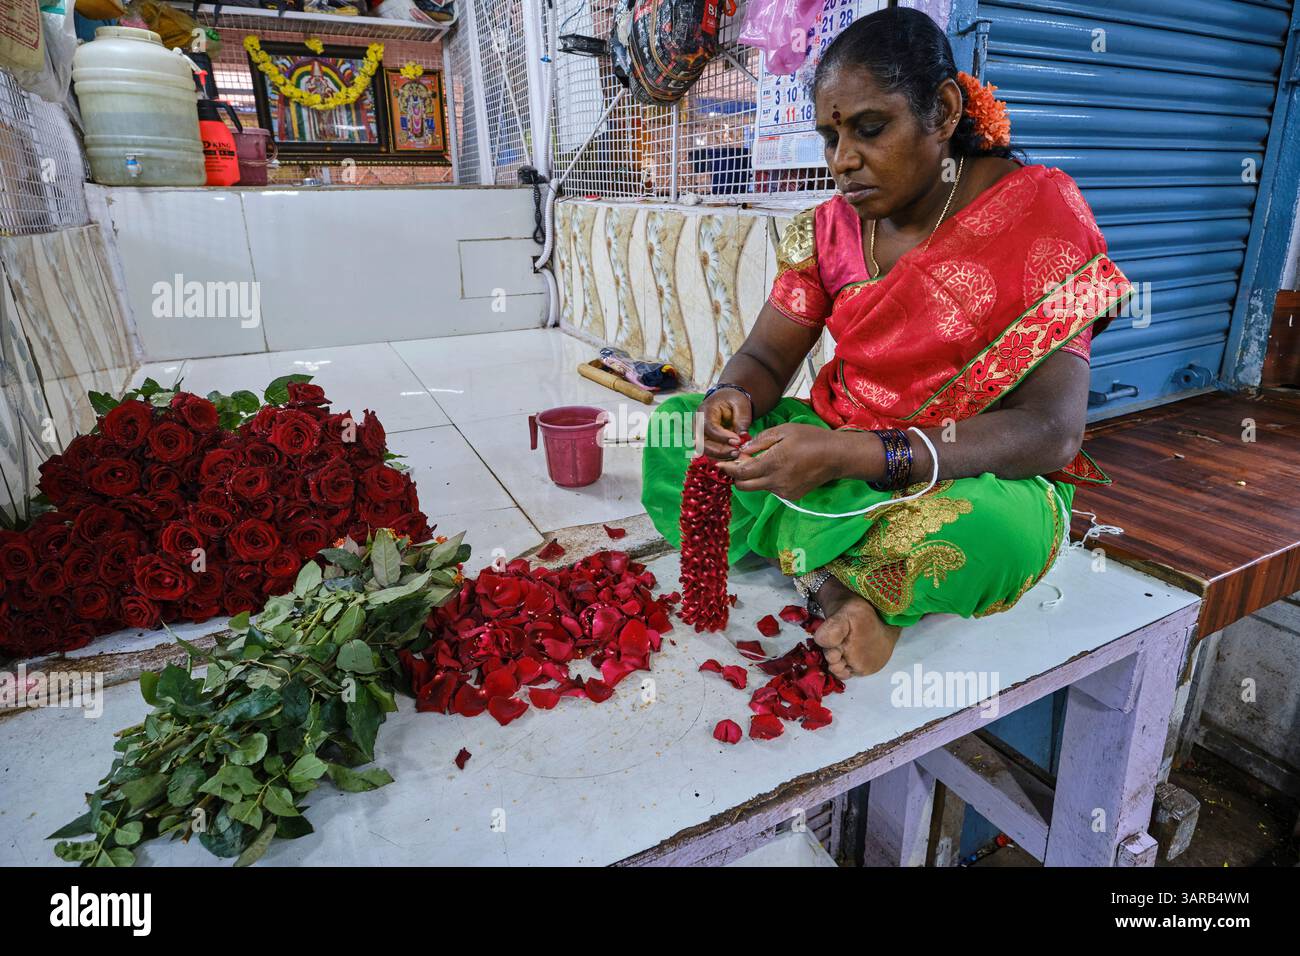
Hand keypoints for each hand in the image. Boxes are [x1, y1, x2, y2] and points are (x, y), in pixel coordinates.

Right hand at [698, 389, 753, 460]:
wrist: (726, 399)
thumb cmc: (733, 400)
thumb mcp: (741, 405)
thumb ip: (741, 420)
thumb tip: (743, 437)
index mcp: (704, 411)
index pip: (709, 427)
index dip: (723, 437)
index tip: (738, 441)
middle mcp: (697, 423)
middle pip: (702, 442)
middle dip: (720, 450)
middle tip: (737, 451)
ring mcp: (698, 433)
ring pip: (704, 450)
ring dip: (720, 455)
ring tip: (736, 454)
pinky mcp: (702, 441)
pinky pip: (708, 452)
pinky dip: (719, 456)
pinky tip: (732, 454)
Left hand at [714, 424, 865, 499]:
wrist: (836, 456)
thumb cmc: (810, 438)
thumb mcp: (784, 431)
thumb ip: (760, 441)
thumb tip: (741, 450)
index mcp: (773, 463)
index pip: (741, 472)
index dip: (727, 469)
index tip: (719, 464)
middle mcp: (776, 482)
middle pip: (744, 486)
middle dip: (736, 476)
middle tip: (740, 462)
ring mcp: (784, 491)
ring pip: (758, 487)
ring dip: (754, 477)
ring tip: (764, 461)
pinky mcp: (791, 496)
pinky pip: (771, 489)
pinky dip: (768, 480)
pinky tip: (779, 468)